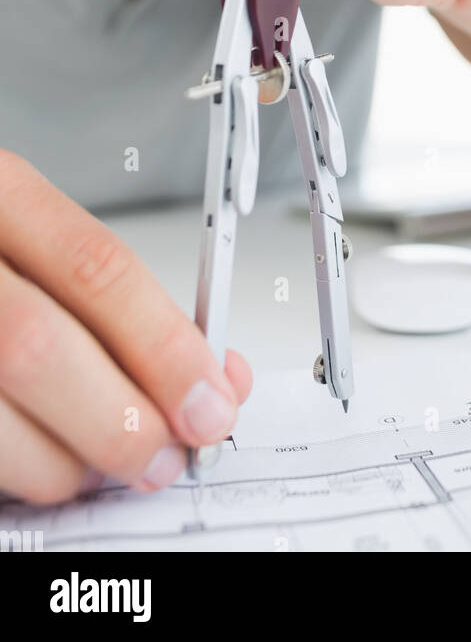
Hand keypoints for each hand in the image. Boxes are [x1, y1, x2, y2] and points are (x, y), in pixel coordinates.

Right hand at [0, 151, 251, 504]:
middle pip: (38, 348)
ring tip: (103, 462)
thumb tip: (212, 377)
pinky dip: (20, 471)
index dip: (164, 346)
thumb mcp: (39, 236)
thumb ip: (117, 299)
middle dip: (120, 419)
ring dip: (67, 460)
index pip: (95, 267)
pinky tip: (44, 458)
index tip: (212, 400)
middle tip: (166, 454)